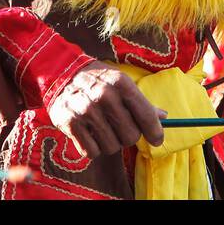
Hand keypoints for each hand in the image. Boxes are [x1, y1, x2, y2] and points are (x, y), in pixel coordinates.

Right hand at [46, 61, 163, 158]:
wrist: (60, 72)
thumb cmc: (97, 79)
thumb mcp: (120, 82)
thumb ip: (140, 101)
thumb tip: (163, 117)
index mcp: (121, 83)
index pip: (146, 115)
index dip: (155, 131)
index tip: (156, 140)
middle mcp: (104, 96)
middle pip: (131, 136)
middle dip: (128, 136)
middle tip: (120, 128)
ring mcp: (86, 111)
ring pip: (112, 147)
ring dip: (110, 142)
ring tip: (103, 128)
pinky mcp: (70, 124)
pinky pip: (92, 152)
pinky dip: (93, 147)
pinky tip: (89, 133)